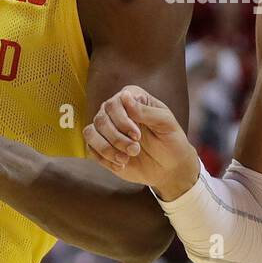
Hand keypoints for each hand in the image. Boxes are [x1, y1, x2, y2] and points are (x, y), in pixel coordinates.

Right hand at [82, 86, 196, 197]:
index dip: (122, 121)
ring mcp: (107, 128)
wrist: (169, 167)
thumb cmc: (170, 140)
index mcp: (131, 98)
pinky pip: (91, 149)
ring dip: (107, 149)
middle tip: (136, 150)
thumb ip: (145, 110)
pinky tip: (122, 164)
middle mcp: (115, 110)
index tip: (137, 135)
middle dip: (117, 139)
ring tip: (126, 158)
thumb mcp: (165, 123)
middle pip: (101, 120)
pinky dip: (105, 158)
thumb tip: (124, 95)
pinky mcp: (102, 146)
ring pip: (90, 133)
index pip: (114, 103)